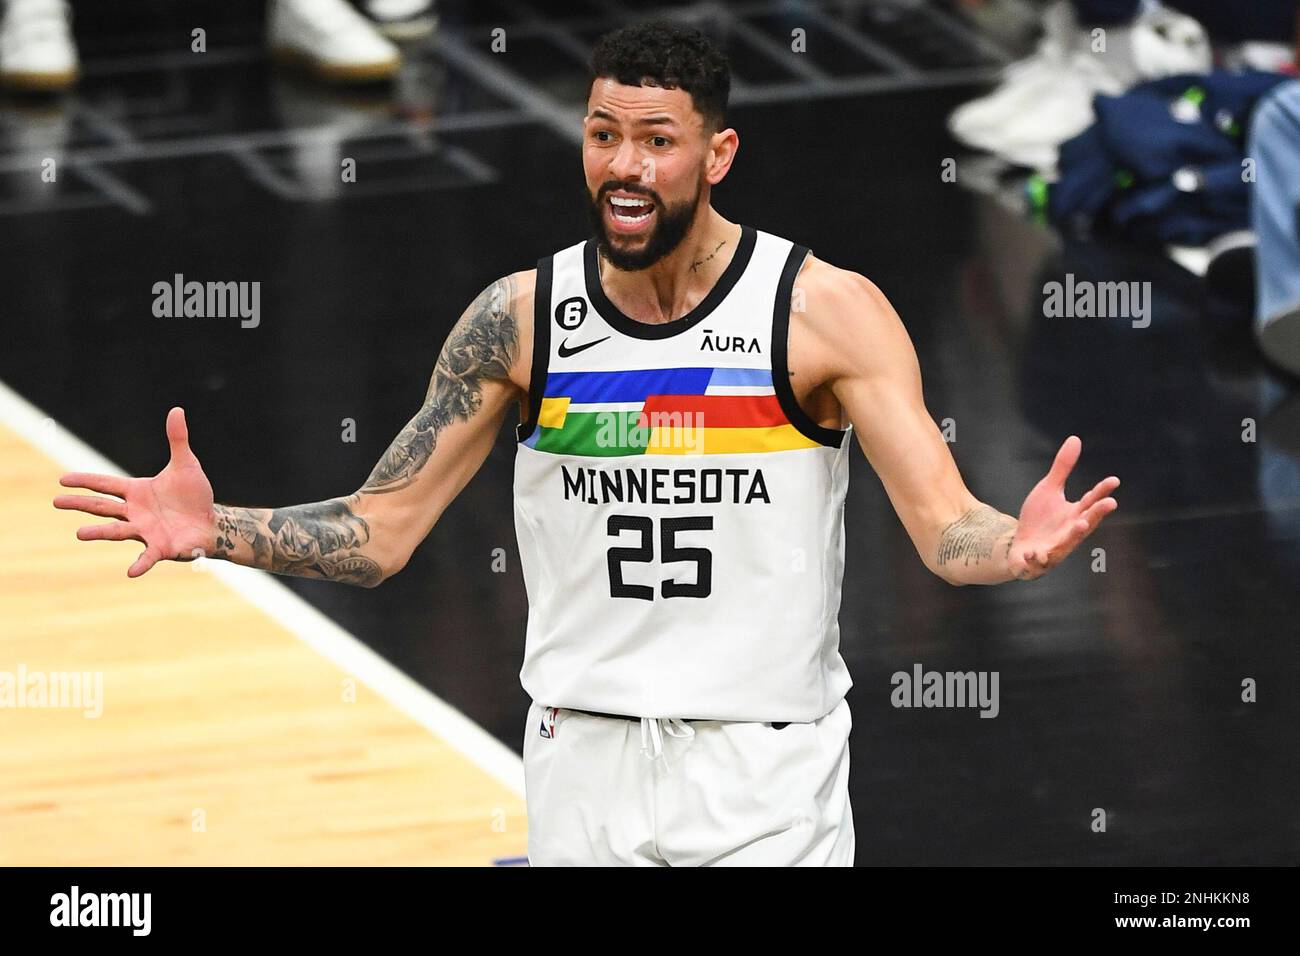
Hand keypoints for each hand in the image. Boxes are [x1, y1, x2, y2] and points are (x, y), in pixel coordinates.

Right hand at [54, 407, 215, 577]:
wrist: (212, 522)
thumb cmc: (195, 495)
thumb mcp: (186, 464)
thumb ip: (177, 440)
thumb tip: (176, 410)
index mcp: (137, 492)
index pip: (106, 484)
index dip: (86, 481)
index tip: (62, 479)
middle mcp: (135, 512)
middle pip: (102, 507)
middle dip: (80, 504)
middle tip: (56, 501)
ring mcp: (145, 530)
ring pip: (116, 531)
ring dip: (99, 533)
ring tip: (79, 534)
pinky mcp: (160, 547)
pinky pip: (147, 557)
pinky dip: (139, 564)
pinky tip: (130, 572)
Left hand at [1009, 435, 1117, 580]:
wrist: (1018, 548)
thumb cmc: (1039, 519)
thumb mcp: (1048, 490)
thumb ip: (1062, 468)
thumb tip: (1075, 439)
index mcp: (1074, 514)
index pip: (1091, 501)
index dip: (1102, 491)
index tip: (1114, 480)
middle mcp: (1069, 532)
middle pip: (1086, 523)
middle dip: (1097, 514)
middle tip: (1110, 503)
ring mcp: (1055, 548)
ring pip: (1066, 544)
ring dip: (1074, 535)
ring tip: (1080, 524)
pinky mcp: (1037, 561)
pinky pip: (1037, 560)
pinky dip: (1036, 557)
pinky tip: (1034, 552)